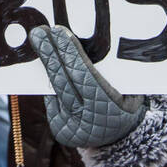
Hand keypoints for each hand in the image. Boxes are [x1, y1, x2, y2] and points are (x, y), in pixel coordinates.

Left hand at [29, 24, 145, 147]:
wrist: (124, 134)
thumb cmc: (128, 100)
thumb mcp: (128, 85)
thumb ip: (106, 69)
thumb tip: (74, 42)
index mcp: (111, 109)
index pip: (84, 77)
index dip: (69, 54)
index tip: (58, 32)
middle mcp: (89, 123)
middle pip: (63, 84)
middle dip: (50, 56)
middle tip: (39, 33)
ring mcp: (72, 129)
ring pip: (54, 91)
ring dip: (46, 65)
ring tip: (38, 41)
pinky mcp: (60, 129)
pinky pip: (52, 99)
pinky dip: (49, 81)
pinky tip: (45, 60)